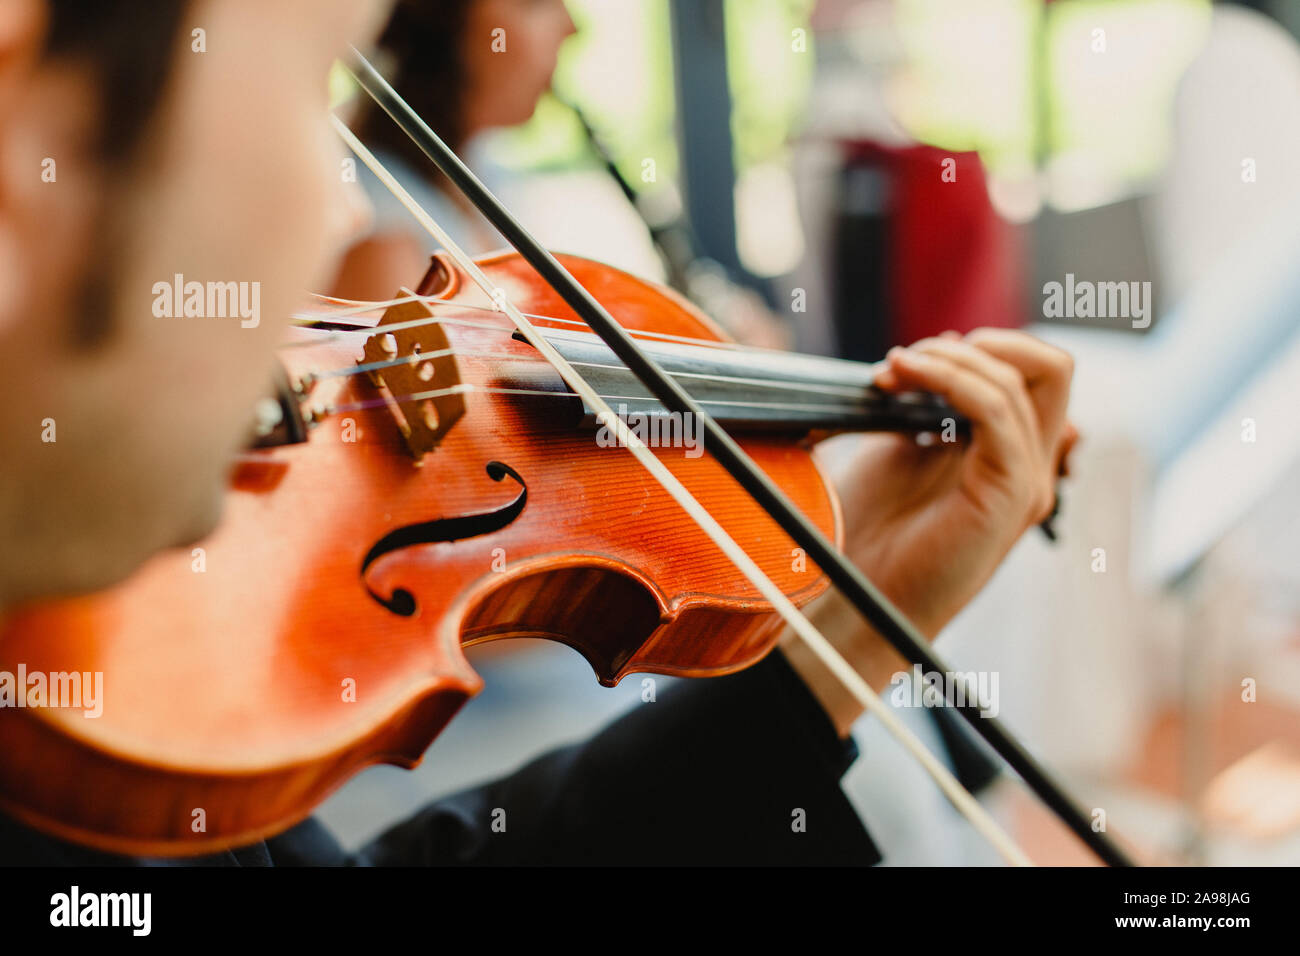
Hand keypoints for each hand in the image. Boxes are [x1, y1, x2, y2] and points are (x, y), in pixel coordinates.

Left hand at [780, 329, 1075, 733]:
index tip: (906, 361)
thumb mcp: (899, 449)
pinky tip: (905, 379)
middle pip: (1052, 366)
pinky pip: (999, 412)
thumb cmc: (871, 531)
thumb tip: (928, 356)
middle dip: (980, 344)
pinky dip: (951, 381)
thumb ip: (926, 407)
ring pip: (1021, 380)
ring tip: (892, 370)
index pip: (1032, 371)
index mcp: (1007, 452)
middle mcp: (1028, 464)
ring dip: (946, 360)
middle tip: (909, 359)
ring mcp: (1026, 480)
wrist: (858, 595)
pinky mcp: (1009, 496)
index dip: (975, 350)